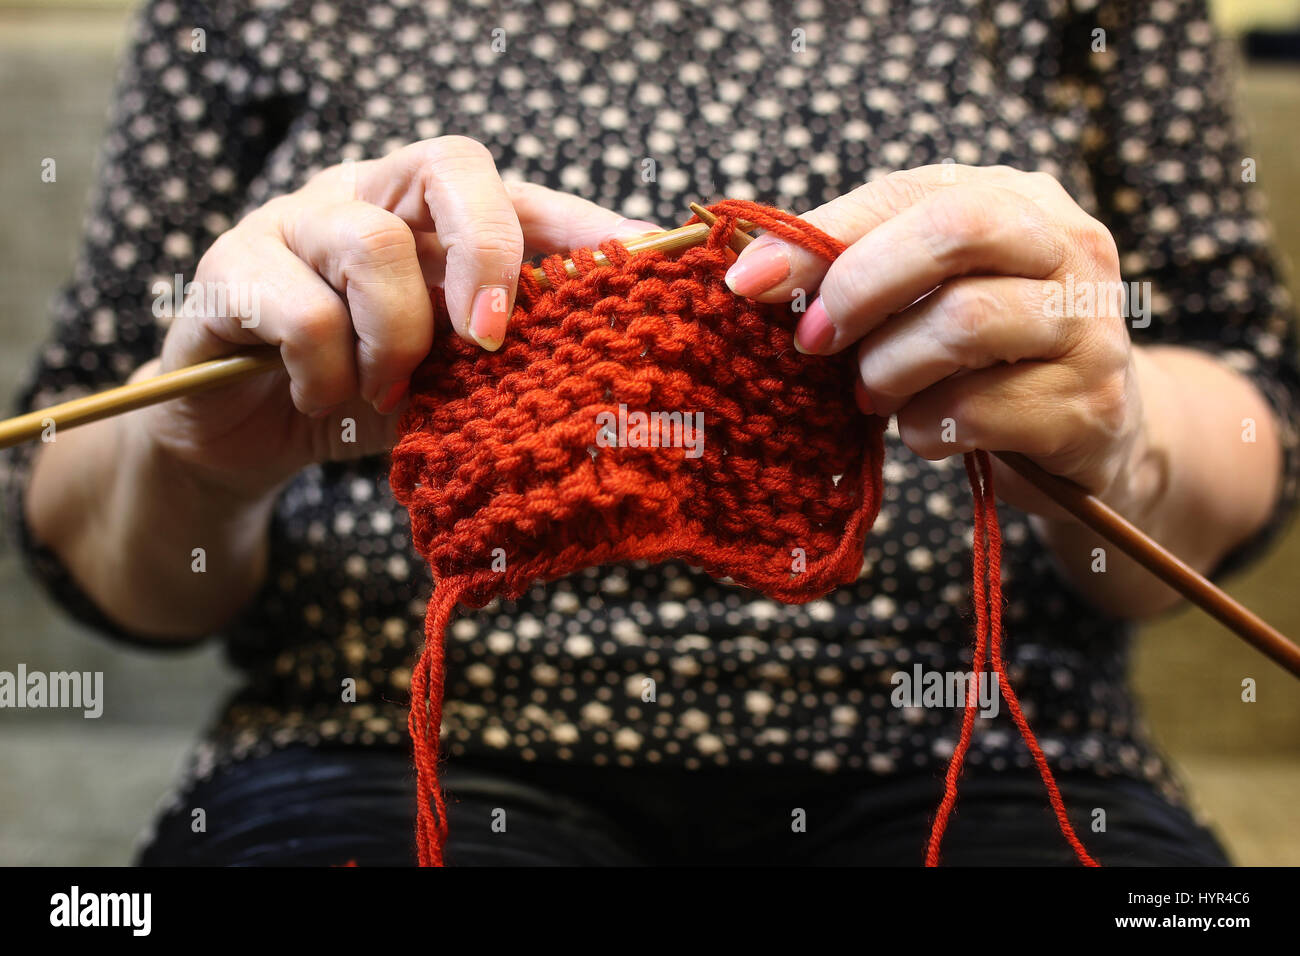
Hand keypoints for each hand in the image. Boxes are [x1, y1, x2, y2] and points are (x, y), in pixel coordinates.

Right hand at [140, 136, 657, 497]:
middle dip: (489, 251)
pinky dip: (327, 370)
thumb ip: (514, 353)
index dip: (587, 227)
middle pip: (449, 165)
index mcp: (435, 219)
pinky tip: (322, 399)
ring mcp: (296, 222)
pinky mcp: (231, 269)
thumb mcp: (456, 377)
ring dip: (395, 337)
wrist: (250, 436)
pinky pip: (302, 309)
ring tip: (387, 393)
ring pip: (372, 241)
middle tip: (492, 337)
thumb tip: (616, 356)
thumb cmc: (369, 395)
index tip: (647, 268)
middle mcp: (371, 196)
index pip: (523, 197)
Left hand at [725, 164, 1152, 519]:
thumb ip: (850, 270)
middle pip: (955, 231)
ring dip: (889, 369)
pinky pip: (974, 410)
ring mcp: (1090, 325)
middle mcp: (1068, 247)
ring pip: (962, 323)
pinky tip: (924, 430)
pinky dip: (924, 428)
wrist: (1091, 434)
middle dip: (861, 288)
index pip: (910, 194)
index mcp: (1018, 200)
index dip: (821, 236)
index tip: (747, 282)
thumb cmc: (979, 357)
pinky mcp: (1089, 405)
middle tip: (814, 343)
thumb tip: (748, 269)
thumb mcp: (921, 297)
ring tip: (875, 392)